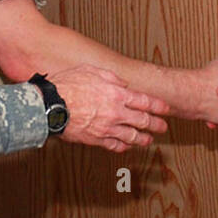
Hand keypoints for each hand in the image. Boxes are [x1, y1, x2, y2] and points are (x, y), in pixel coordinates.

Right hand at [49, 66, 168, 152]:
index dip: (159, 106)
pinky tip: (126, 147)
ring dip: (143, 139)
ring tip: (149, 141)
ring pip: (131, 136)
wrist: (51, 105)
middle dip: (156, 125)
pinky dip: (122, 147)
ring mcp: (107, 128)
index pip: (145, 102)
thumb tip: (124, 83)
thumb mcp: (91, 71)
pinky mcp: (96, 139)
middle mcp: (115, 112)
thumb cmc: (68, 85)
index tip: (166, 109)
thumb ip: (111, 77)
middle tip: (163, 127)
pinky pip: (114, 145)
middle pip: (143, 121)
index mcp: (116, 94)